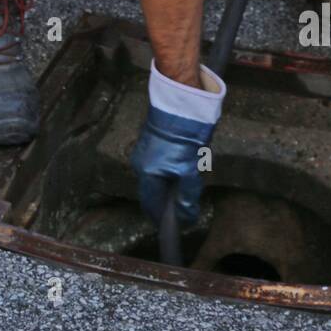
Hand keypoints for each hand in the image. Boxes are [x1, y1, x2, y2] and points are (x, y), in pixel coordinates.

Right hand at [130, 105, 214, 227]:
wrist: (180, 105)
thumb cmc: (184, 140)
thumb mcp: (190, 171)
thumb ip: (188, 197)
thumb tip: (186, 218)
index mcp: (147, 175)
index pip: (150, 205)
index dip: (160, 217)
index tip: (170, 225)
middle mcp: (139, 166)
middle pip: (152, 191)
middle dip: (165, 201)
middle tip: (181, 207)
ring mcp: (142, 153)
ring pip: (154, 177)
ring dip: (167, 185)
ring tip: (183, 186)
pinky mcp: (148, 142)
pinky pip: (155, 164)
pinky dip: (165, 171)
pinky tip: (179, 168)